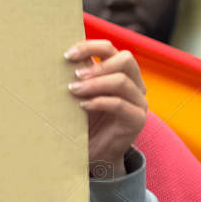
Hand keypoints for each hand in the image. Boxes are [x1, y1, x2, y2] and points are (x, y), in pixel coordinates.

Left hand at [65, 38, 147, 177]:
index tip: (68, 55)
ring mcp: (139, 102)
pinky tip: (82, 106)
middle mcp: (134, 84)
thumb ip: (79, 78)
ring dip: (95, 83)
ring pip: (122, 81)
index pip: (111, 50)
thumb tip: (61, 60)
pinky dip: (99, 102)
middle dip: (98, 64)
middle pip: (125, 59)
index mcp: (121, 73)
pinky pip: (120, 104)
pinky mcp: (137, 120)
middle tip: (75, 75)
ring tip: (74, 90)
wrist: (96, 155)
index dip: (91, 46)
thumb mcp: (81, 95)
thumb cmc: (85, 122)